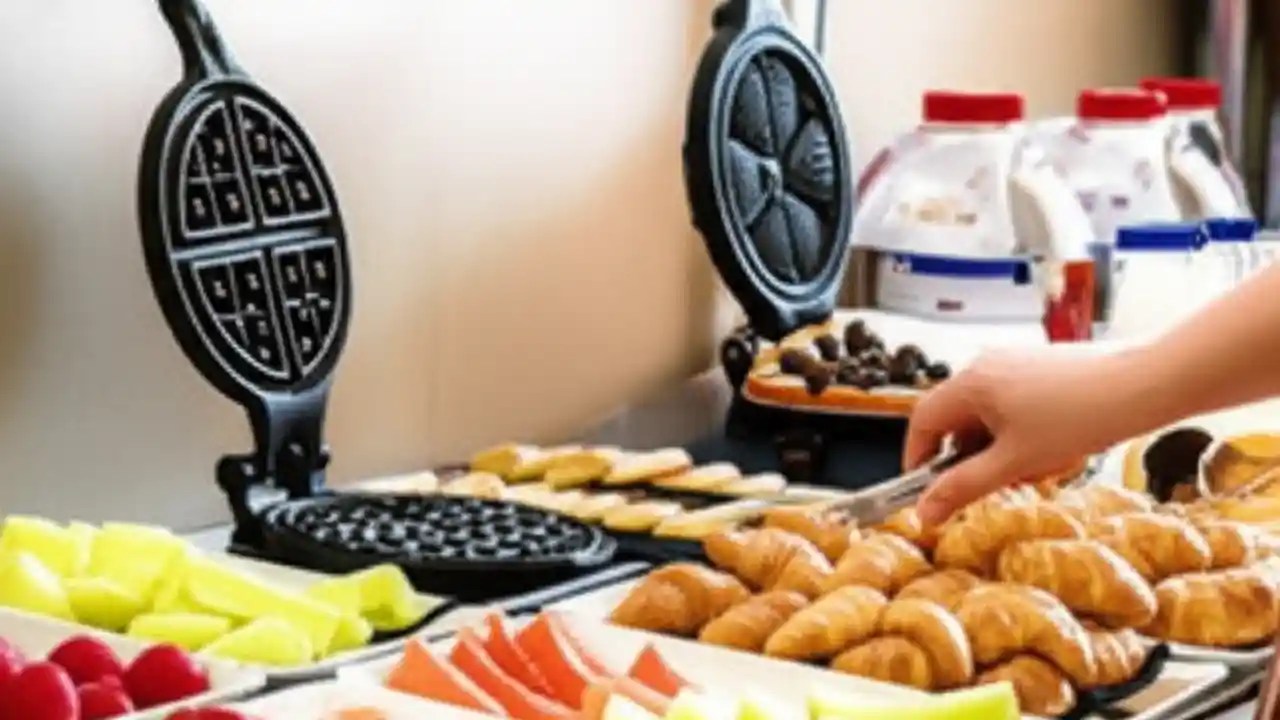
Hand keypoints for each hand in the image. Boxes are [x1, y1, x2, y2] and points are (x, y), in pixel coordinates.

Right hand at [905, 347, 1137, 525]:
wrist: (1145, 383)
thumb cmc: (1081, 416)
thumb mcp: (1014, 463)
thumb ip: (963, 487)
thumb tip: (924, 512)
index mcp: (970, 382)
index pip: (922, 422)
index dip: (919, 459)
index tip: (928, 491)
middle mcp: (985, 365)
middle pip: (956, 421)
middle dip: (974, 458)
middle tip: (1001, 483)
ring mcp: (1013, 363)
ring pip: (988, 417)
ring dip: (1003, 450)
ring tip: (1040, 466)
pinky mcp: (1038, 368)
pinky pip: (1013, 406)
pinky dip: (1023, 434)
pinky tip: (1055, 448)